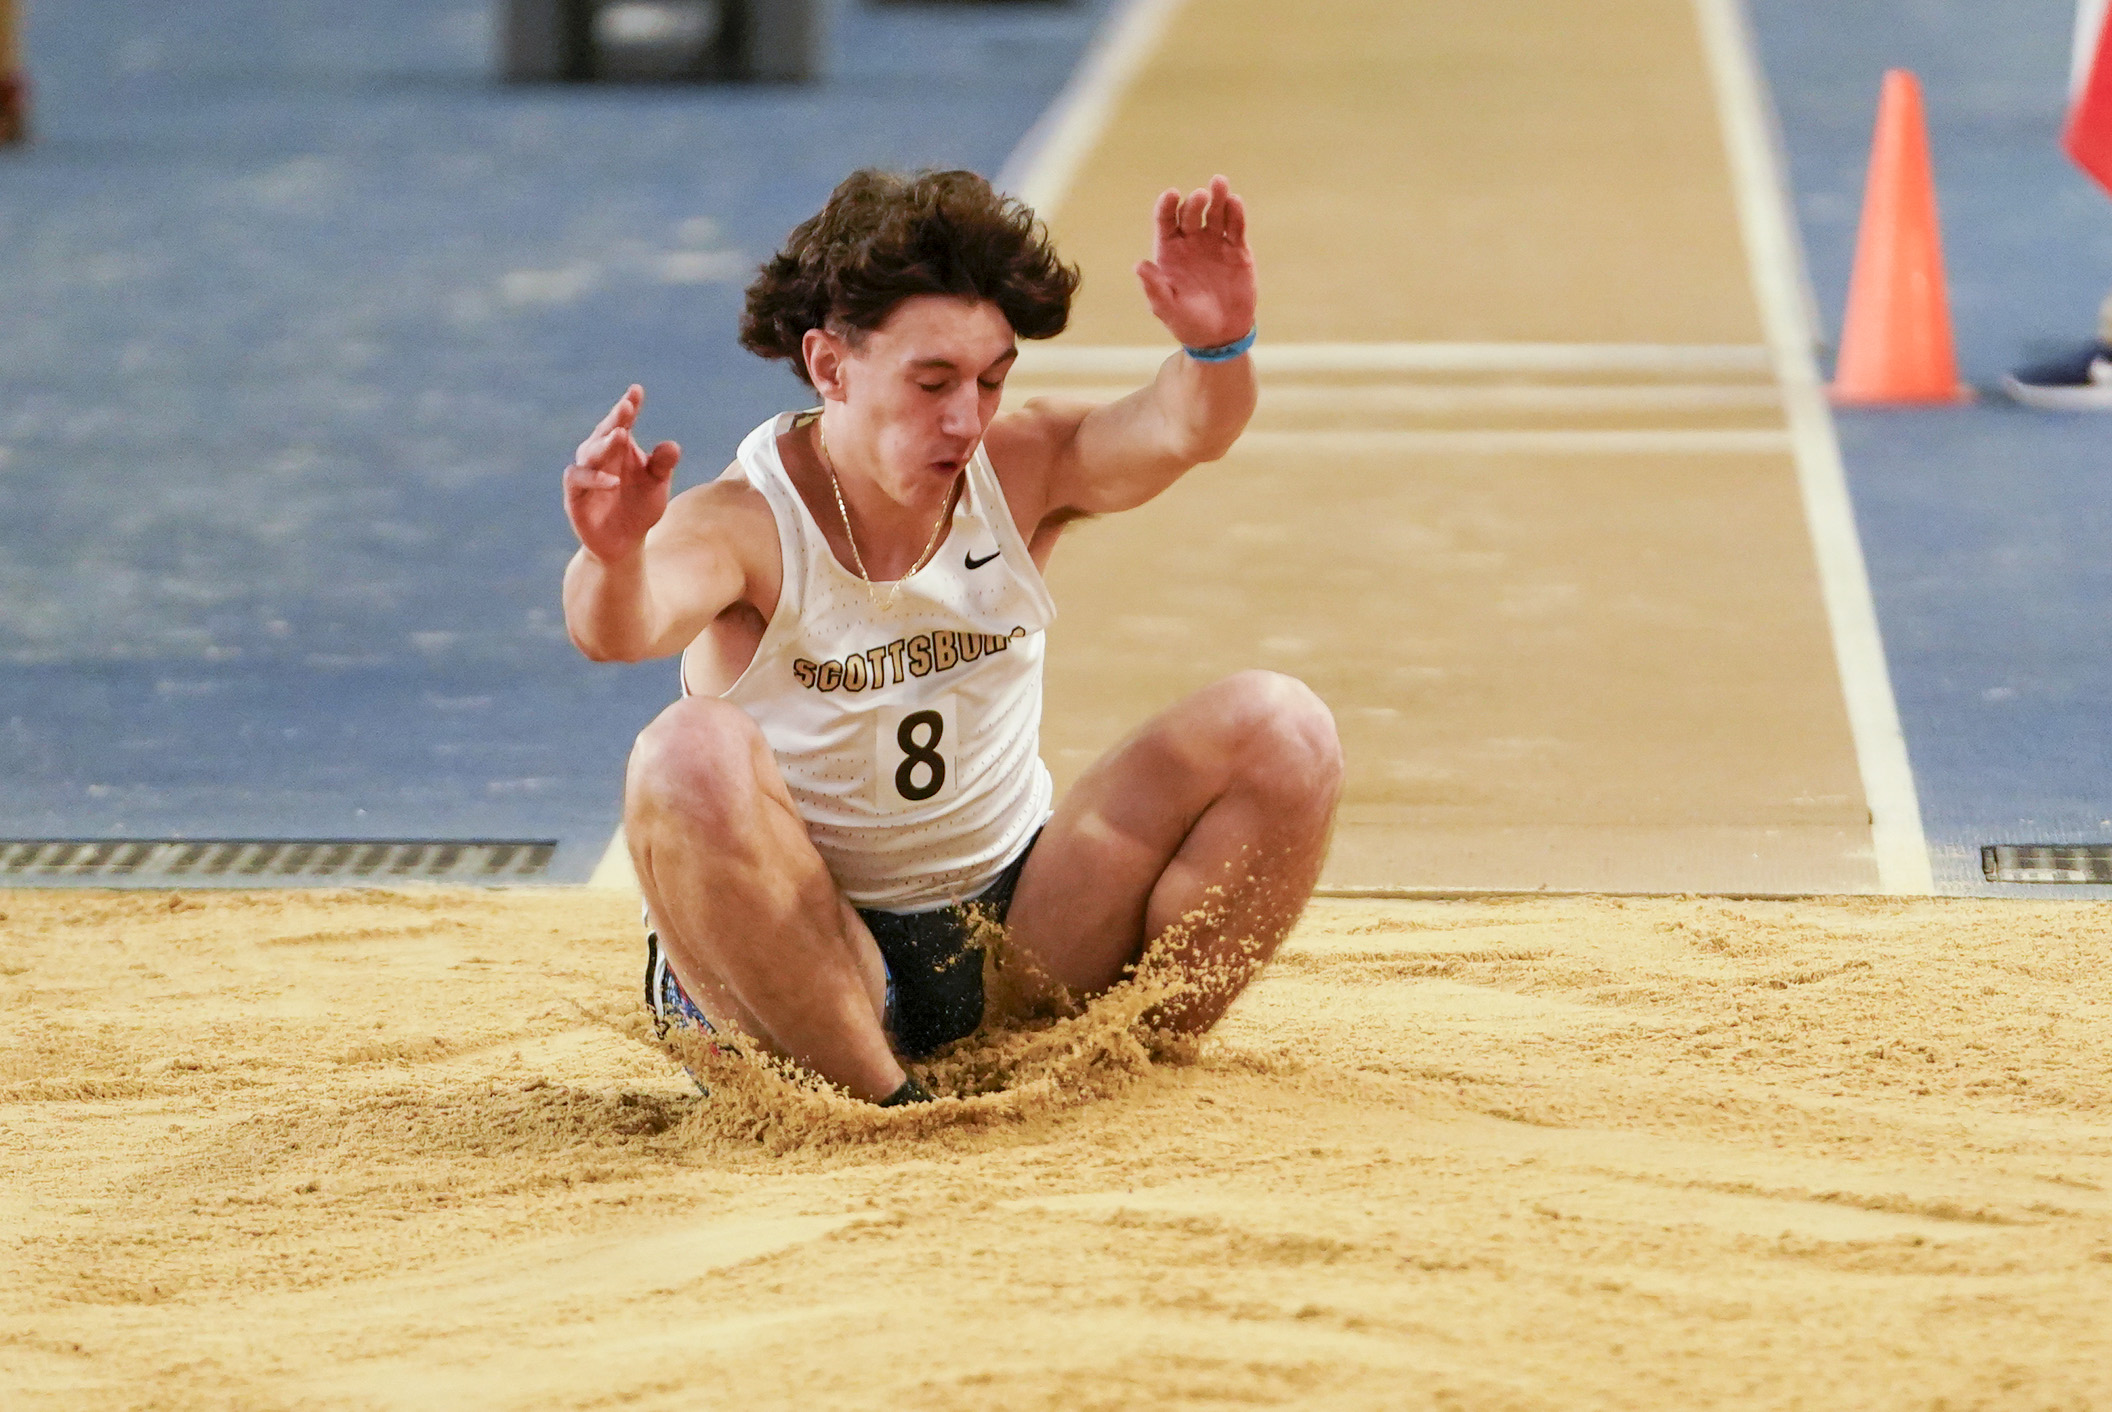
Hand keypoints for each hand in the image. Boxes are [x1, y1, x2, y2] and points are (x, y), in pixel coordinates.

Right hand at [563, 385, 680, 563]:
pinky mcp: (575, 496)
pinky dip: (595, 479)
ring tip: (621, 436)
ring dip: (604, 444)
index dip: (629, 406)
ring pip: (588, 453)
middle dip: (615, 418)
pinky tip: (613, 480)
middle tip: (627, 407)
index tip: (637, 391)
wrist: (624, 543)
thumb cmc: (640, 507)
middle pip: (604, 432)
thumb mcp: (657, 485)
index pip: (623, 422)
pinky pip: (579, 481)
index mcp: (619, 447)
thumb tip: (672, 446)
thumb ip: (663, 465)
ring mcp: (585, 474)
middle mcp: (599, 455)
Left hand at [1134, 175, 1257, 350]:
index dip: (1167, 206)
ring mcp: (1215, 244)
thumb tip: (1139, 264)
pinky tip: (1234, 202)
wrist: (1221, 336)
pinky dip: (1236, 213)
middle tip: (1201, 197)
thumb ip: (1154, 288)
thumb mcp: (1167, 309)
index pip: (1166, 221)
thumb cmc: (1188, 323)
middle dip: (1194, 202)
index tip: (1171, 195)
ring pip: (1215, 213)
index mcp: (1170, 252)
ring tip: (1220, 184)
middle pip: (1191, 213)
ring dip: (1217, 197)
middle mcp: (1191, 243)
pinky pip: (1235, 227)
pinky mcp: (1237, 250)